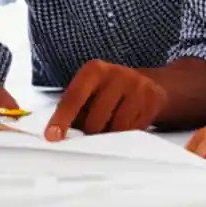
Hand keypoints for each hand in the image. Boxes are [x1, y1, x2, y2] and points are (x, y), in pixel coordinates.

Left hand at [43, 61, 164, 140]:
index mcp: (94, 69)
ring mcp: (137, 86)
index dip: (62, 119)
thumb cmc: (107, 91)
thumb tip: (57, 133)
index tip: (52, 137)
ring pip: (116, 128)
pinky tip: (127, 122)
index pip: (74, 97)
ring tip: (110, 125)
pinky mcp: (153, 100)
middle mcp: (116, 74)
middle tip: (91, 131)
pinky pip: (134, 130)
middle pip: (95, 119)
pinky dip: (126, 133)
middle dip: (90, 132)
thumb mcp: (89, 90)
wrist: (148, 83)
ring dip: (109, 135)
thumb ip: (74, 107)